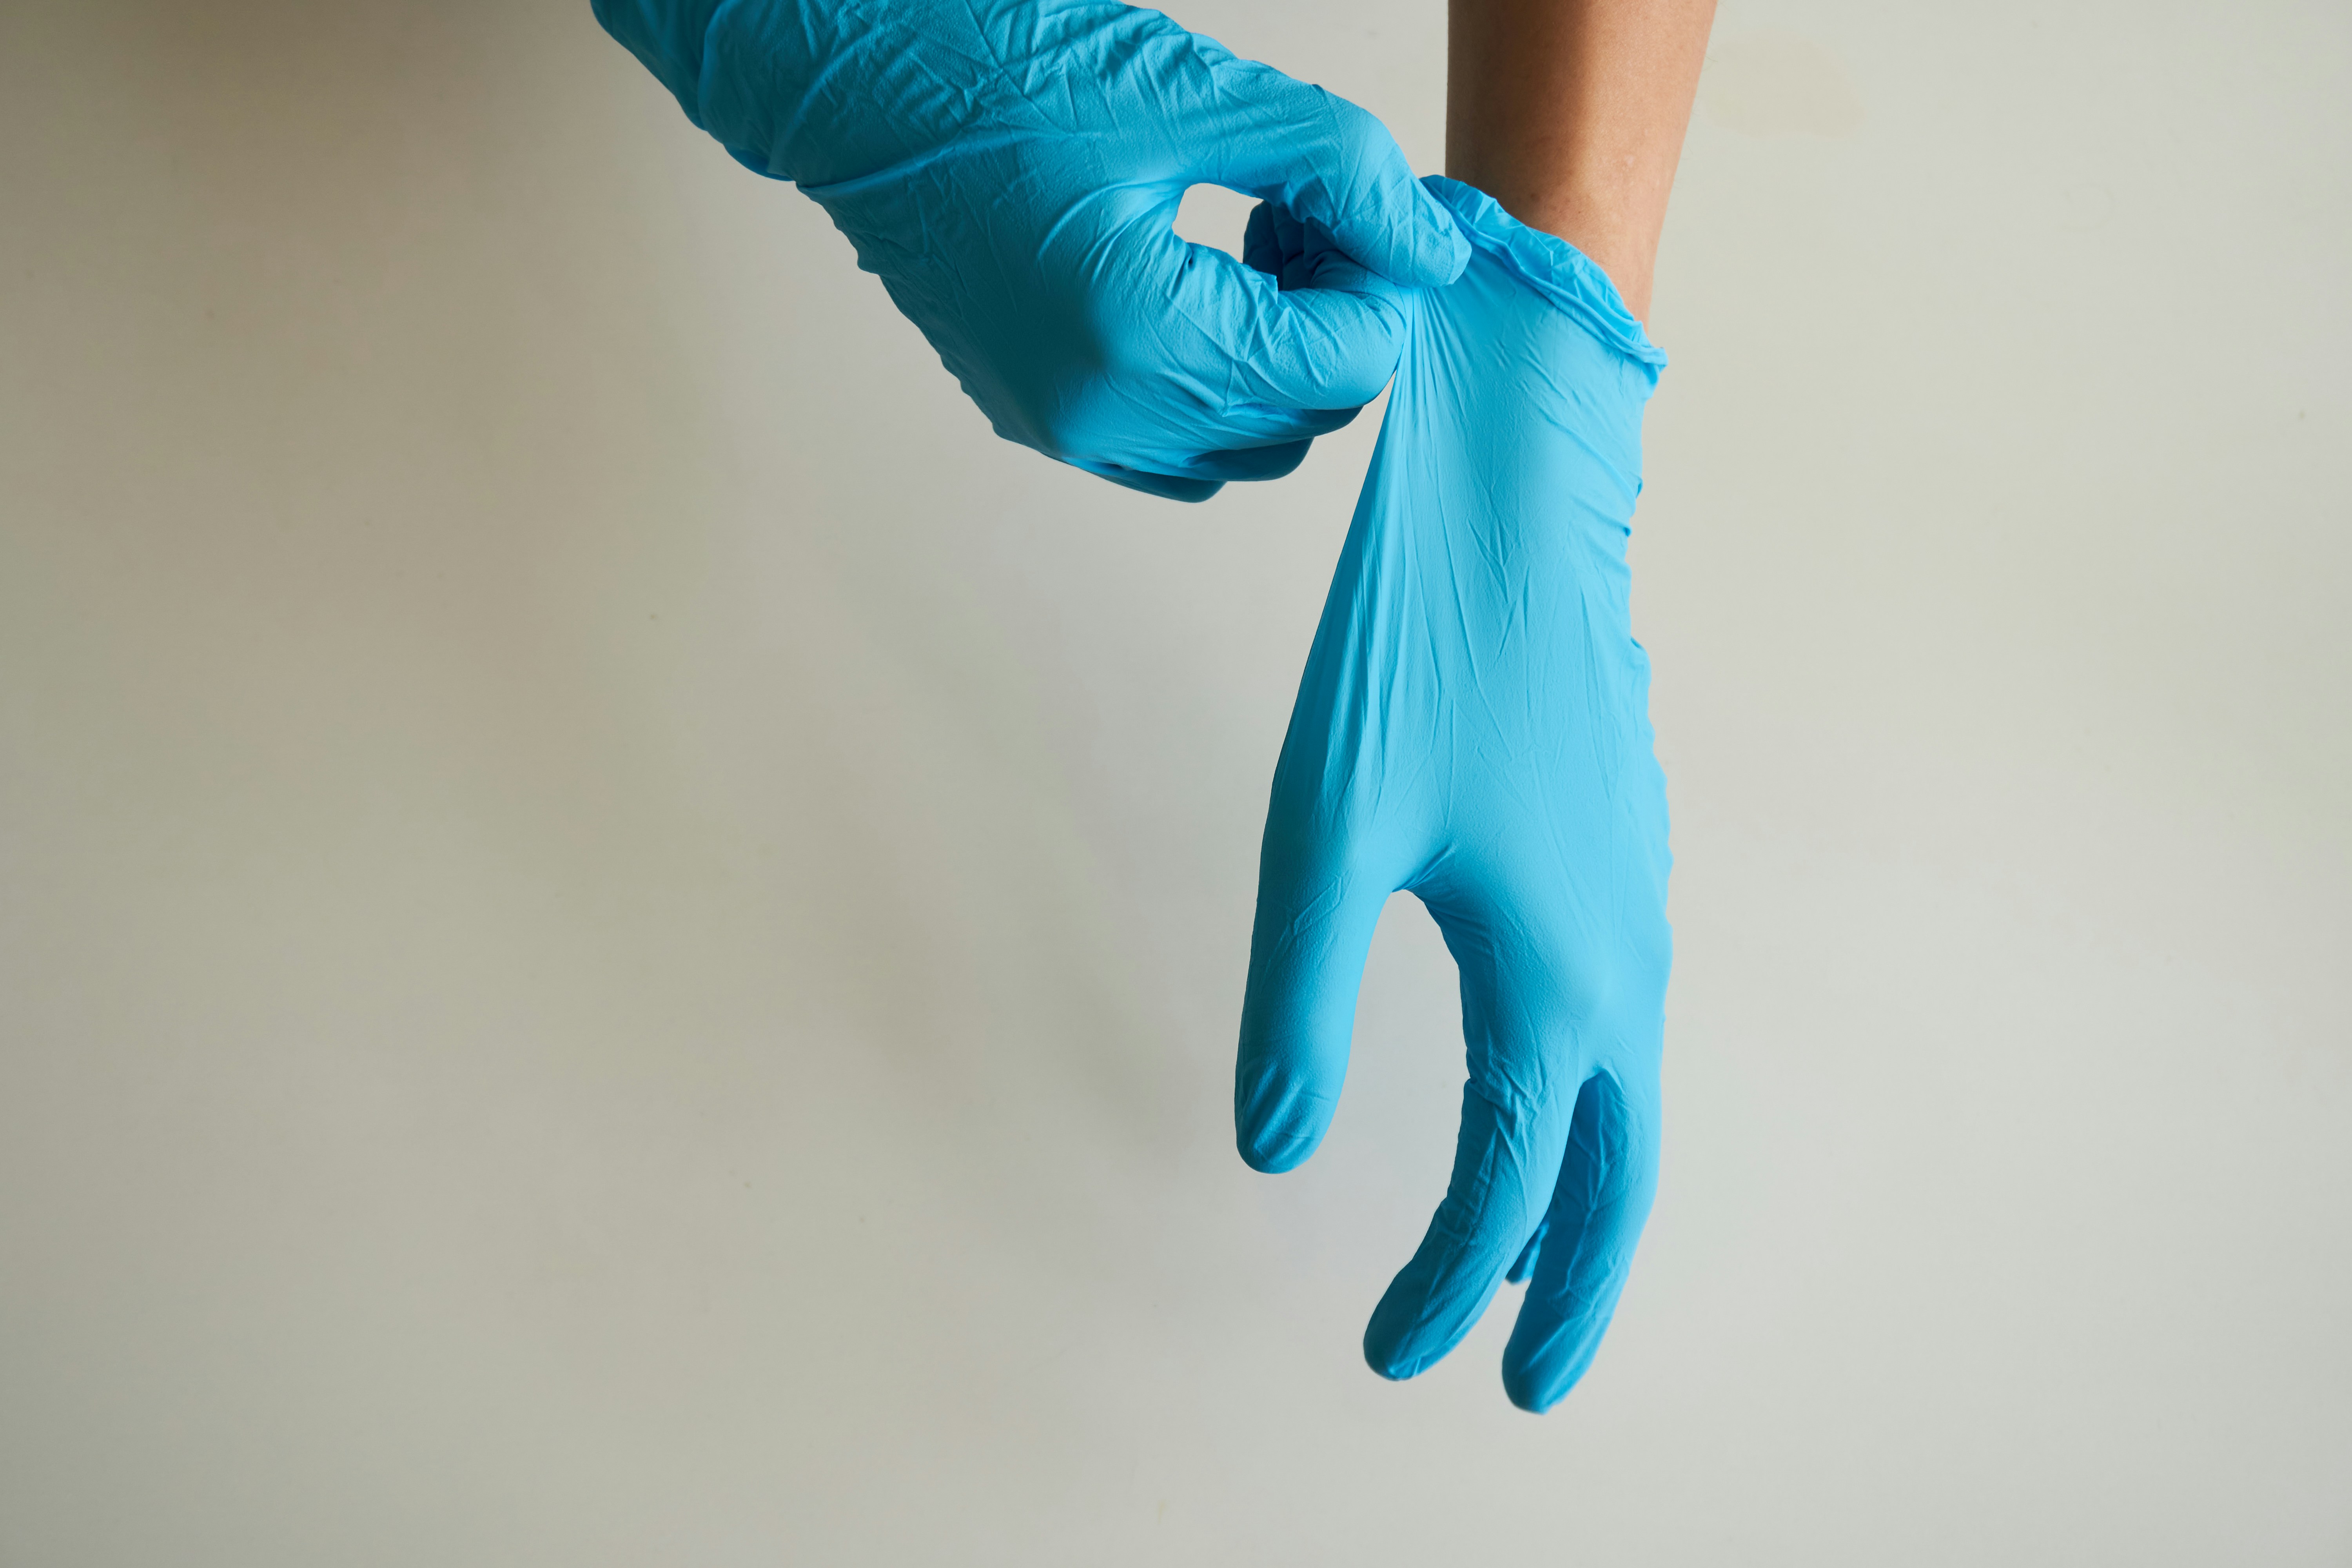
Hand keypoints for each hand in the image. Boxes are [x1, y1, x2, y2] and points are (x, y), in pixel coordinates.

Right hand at [594, 0, 1469, 499]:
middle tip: (1303, 218)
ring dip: (1282, 363)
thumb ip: (1343, 169)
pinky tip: (1197, 295)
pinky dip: (1219, 391)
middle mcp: (1103, 409)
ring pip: (1252, 448)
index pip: (1345, 364)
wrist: (868, 92)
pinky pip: (1179, 454)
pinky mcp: (1044, 422)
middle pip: (1307, 415)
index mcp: (1142, 333)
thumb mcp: (1205, 99)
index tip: (1359, 215)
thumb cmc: (1006, 77)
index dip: (1382, 290)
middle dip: (1334, 321)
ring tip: (1248, 256)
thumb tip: (1432, 247)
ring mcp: (1068, 428)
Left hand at [1236, 178, 1671, 1410]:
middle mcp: (1619, 958)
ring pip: (1626, 1095)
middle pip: (1615, 1171)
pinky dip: (1587, 1100)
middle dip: (1571, 1284)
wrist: (1513, 510)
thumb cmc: (1411, 661)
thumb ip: (1300, 1004)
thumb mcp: (1323, 837)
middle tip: (1527, 1378)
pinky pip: (1621, 1021)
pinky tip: (1539, 1094)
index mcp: (1550, 977)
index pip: (1500, 1185)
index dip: (1442, 1284)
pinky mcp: (1622, 856)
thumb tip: (1271, 1150)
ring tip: (1523, 1263)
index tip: (1388, 1354)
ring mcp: (1635, 905)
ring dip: (1581, 1192)